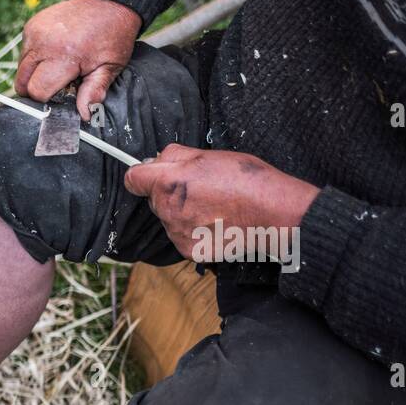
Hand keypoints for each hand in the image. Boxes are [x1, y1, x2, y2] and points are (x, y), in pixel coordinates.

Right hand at [15, 0, 141, 121]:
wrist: (109, 2)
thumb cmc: (112, 36)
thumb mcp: (109, 66)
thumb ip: (94, 91)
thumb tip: (84, 115)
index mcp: (63, 54)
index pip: (37, 91)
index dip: (48, 98)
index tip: (63, 92)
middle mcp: (43, 42)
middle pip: (22, 83)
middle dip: (37, 89)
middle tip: (58, 82)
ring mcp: (34, 32)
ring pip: (20, 70)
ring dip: (34, 75)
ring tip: (57, 66)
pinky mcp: (31, 26)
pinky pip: (23, 54)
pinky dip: (35, 59)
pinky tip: (53, 53)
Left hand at [123, 145, 320, 262]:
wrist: (272, 214)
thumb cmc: (246, 180)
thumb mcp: (210, 154)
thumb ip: (176, 155)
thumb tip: (157, 158)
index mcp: (168, 182)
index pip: (133, 179)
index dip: (142, 173)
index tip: (150, 174)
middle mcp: (167, 210)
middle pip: (154, 199)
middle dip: (169, 192)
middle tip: (200, 188)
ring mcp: (176, 232)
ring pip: (168, 219)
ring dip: (182, 213)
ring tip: (213, 206)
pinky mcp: (188, 250)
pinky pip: (182, 236)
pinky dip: (194, 230)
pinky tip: (216, 222)